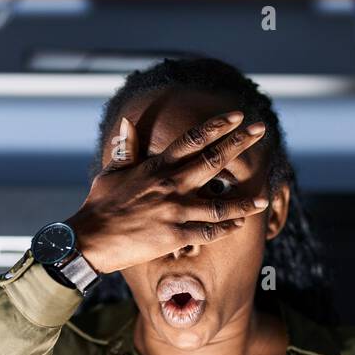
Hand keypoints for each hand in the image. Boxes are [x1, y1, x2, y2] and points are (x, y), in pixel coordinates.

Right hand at [67, 110, 271, 274]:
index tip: (237, 116)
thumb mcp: (112, 172)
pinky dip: (224, 229)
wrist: (90, 238)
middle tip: (260, 130)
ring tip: (264, 198)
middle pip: (213, 160)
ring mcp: (174, 211)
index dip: (217, 125)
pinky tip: (238, 226)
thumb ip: (127, 149)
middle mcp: (170, 184)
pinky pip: (207, 232)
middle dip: (239, 143)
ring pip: (219, 204)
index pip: (193, 139)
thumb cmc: (100, 205)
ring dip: (244, 201)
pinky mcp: (174, 236)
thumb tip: (128, 124)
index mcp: (157, 167)